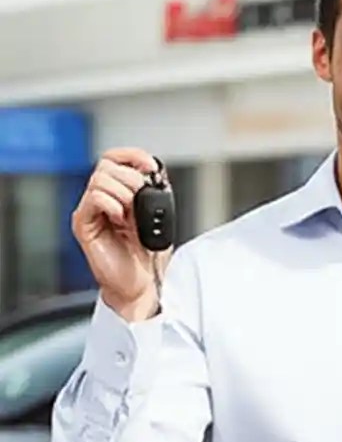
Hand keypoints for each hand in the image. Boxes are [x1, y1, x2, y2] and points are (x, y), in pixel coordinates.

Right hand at [71, 148, 171, 321]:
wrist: (142, 285)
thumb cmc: (147, 257)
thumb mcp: (157, 218)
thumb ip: (153, 194)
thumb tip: (156, 173)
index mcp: (118, 194)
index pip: (115, 159)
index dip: (132, 156)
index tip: (151, 165)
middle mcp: (101, 200)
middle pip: (106, 165)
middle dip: (131, 178)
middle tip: (142, 199)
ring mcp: (91, 212)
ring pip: (100, 180)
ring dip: (123, 192)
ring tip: (131, 214)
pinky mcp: (84, 225)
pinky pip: (93, 199)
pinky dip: (111, 203)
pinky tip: (121, 218)